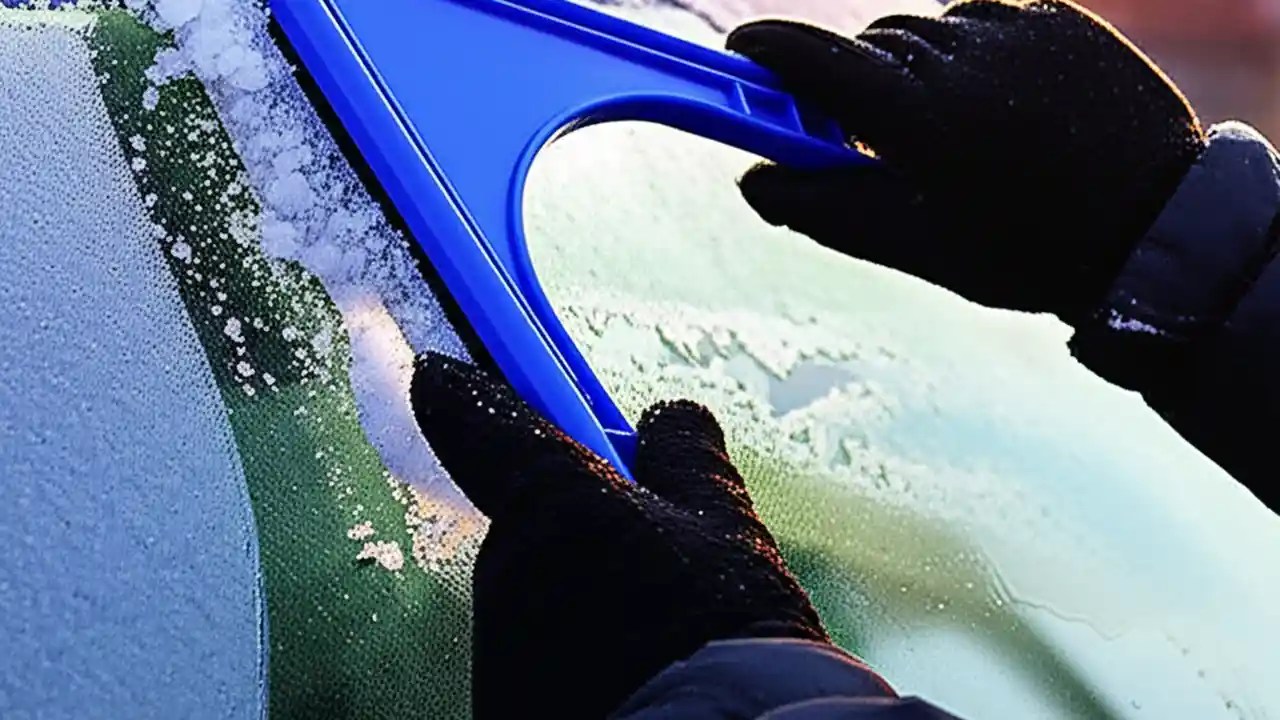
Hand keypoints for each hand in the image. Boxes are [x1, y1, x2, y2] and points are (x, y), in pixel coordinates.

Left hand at [410, 352, 831, 719]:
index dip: (461, 390)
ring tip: (657, 635)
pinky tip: (633, 676)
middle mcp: (508, 565)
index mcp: (555, 497)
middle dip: (575, 526)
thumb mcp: (726, 525)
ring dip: (579, 599)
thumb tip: (672, 416)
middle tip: (651, 550)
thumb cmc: (723, 629)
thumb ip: (687, 460)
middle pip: (526, 523)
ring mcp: (499, 642)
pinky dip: (574, 658)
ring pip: (535, 597)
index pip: (481, 419)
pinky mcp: (501, 702)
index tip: (436, 370)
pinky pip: (536, 659)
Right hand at [729, 0, 1205, 322]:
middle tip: (861, 137)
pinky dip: (964, 57)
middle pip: (862, 49)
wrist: (1156, 226)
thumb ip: (822, 210)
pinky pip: (977, 21)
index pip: (810, 59)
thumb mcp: (915, 246)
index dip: (763, 55)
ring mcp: (1012, 26)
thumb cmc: (1027, 251)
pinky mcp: (1052, 15)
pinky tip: (993, 108)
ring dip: (909, 74)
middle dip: (847, 88)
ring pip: (919, 33)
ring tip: (947, 133)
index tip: (740, 61)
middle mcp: (960, 53)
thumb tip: (752, 180)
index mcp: (920, 116)